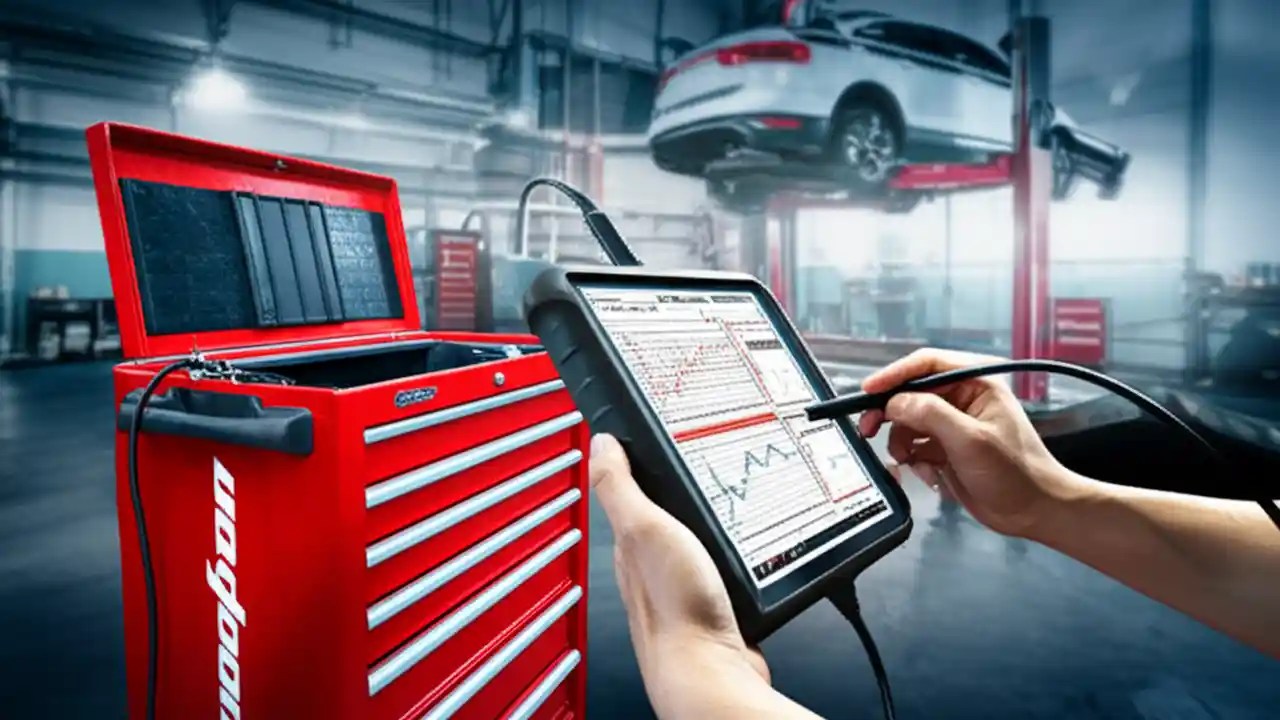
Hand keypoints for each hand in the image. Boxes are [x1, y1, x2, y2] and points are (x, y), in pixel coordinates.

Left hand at [589, 434, 819, 718]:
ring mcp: (687, 587)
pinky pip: (726, 569)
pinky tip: (751, 544)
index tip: (652, 441)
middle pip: (666, 518)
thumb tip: (600, 443)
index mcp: (629, 545)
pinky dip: (736, 554)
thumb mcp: (644, 528)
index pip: (628, 495)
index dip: (639, 467)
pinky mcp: (719, 606)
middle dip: (684, 494)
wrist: (714, 672)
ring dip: (714, 524)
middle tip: (703, 464)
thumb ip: (620, 486)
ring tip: (733, 498)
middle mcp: (653, 567)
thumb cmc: (675, 610)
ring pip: (699, 542)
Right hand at [858, 349, 1082, 538]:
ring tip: (908, 462)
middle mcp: (962, 399)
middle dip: (890, 413)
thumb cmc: (1013, 472)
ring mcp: (953, 425)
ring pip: (908, 422)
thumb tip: (893, 402)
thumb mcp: (970, 439)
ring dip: (902, 442)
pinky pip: (915, 446)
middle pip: (912, 394)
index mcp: (976, 384)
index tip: (868, 390)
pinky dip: (914, 460)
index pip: (927, 365)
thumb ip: (930, 414)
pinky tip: (929, 474)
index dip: (894, 374)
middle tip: (867, 429)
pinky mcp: (947, 449)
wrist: (1034, 512)